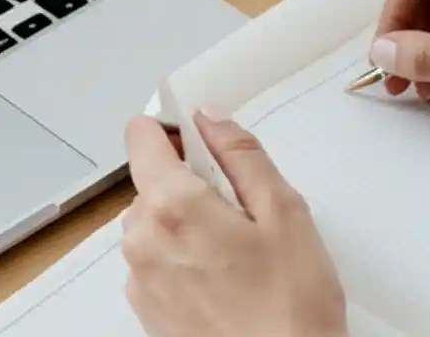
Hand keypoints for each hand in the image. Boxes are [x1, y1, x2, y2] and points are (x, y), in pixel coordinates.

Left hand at [121, 114, 346, 336]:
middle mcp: (143, 238)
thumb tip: (212, 119)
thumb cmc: (289, 310)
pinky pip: (155, 260)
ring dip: (185, 223)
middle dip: (190, 183)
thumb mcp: (284, 213)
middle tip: (240, 210)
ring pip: (154, 222)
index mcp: (173, 206)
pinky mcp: (145, 307)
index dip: (172, 129)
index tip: (199, 137)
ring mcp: (140, 276)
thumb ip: (242, 154)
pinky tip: (222, 280)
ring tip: (236, 253)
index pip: (141, 136)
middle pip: (151, 181)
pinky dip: (181, 258)